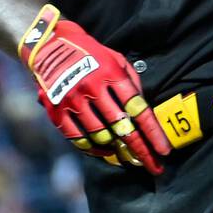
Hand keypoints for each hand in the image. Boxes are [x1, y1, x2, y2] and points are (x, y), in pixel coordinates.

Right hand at [19, 5, 171, 173]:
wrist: (49, 45)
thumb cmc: (90, 52)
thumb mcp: (116, 58)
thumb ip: (131, 82)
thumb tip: (143, 109)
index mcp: (112, 73)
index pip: (138, 108)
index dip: (153, 132)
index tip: (163, 150)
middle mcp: (92, 88)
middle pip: (122, 127)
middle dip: (140, 150)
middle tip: (153, 166)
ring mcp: (72, 100)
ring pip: (101, 135)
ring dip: (117, 149)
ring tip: (129, 157)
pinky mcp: (56, 110)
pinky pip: (78, 138)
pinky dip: (94, 149)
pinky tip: (106, 151)